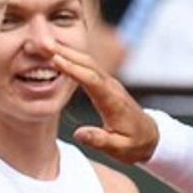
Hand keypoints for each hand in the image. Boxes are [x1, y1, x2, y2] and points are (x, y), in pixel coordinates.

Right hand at [51, 40, 158, 164]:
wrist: (150, 136)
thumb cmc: (134, 144)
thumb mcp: (119, 149)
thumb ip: (100, 141)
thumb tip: (78, 134)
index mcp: (113, 102)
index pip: (92, 81)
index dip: (73, 69)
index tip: (55, 60)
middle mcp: (111, 87)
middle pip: (88, 64)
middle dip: (66, 52)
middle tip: (43, 43)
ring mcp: (109, 83)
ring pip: (87, 62)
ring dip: (67, 51)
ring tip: (44, 44)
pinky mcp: (105, 83)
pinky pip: (87, 66)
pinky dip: (72, 58)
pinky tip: (58, 54)